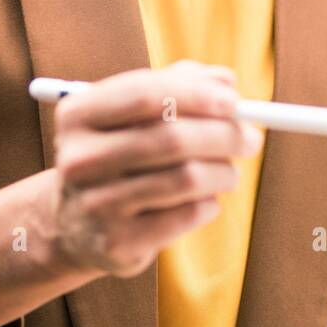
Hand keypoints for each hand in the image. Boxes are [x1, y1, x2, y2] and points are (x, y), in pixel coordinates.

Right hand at [43, 60, 261, 278]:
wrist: (75, 225)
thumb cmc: (121, 151)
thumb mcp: (135, 111)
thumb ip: (180, 84)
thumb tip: (226, 81)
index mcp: (78, 114)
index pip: (146, 94)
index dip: (197, 94)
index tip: (234, 100)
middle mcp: (79, 159)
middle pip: (172, 138)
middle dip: (224, 134)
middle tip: (251, 138)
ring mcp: (95, 205)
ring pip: (186, 178)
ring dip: (223, 172)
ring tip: (230, 172)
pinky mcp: (117, 244)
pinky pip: (187, 215)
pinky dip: (209, 203)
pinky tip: (205, 199)